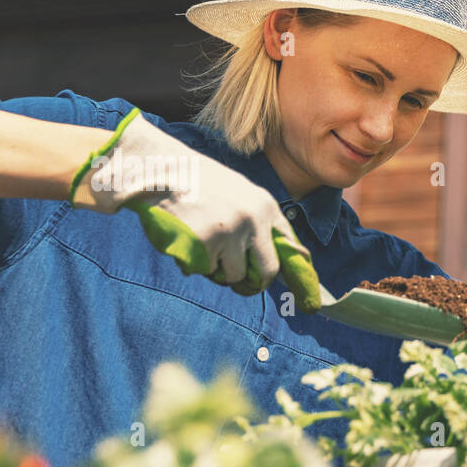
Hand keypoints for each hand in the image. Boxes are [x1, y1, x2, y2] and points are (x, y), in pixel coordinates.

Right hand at [69, 108, 321, 311]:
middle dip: (253, 282)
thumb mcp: (239, 194)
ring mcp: (229, 233)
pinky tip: (185, 238)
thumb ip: (258, 222)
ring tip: (203, 244)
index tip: (306, 299)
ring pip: (232, 275)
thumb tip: (273, 261)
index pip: (290, 248)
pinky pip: (203, 271)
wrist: (160, 167)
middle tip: (241, 283)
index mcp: (265, 207)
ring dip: (217, 270)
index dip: (296, 274)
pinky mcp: (204, 244)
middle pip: (266, 272)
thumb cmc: (198, 182)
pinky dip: (193, 263)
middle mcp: (253, 220)